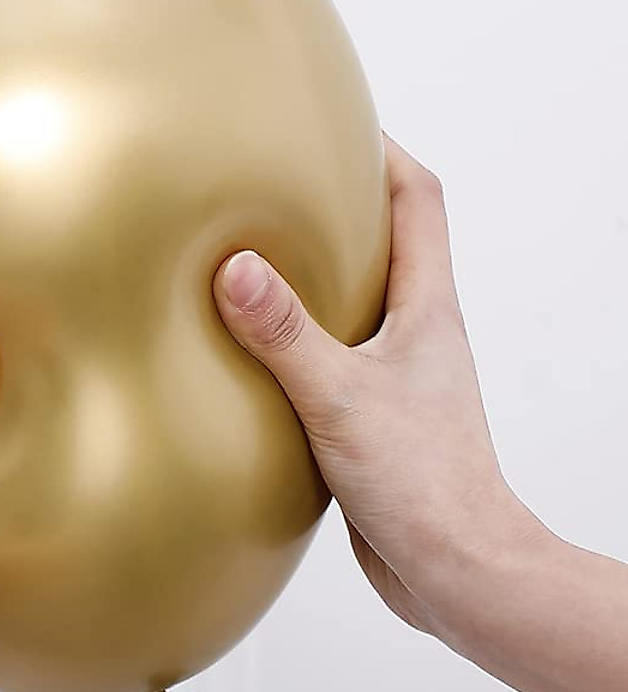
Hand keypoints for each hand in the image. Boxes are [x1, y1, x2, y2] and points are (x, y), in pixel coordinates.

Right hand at [213, 138, 541, 635]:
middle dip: (335, 206)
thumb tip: (235, 266)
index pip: (419, 201)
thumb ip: (285, 333)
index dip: (383, 151)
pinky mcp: (369, 417)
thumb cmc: (425, 484)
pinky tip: (243, 352)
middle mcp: (415, 333)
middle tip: (273, 185)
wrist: (455, 569)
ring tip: (246, 258)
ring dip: (309, 276)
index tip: (335, 122)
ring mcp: (394, 376)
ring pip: (353, 303)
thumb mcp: (341, 398)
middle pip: (386, 242)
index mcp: (427, 310)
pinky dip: (291, 340)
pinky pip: (328, 357)